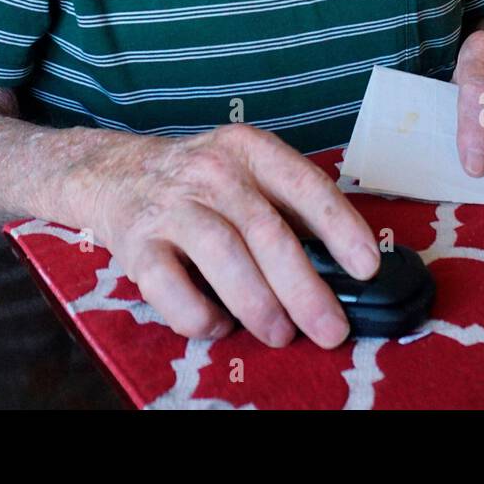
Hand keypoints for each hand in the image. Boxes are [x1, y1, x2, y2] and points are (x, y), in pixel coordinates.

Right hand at [87, 123, 378, 348]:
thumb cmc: (201, 182)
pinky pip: (169, 285)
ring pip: (222, 254)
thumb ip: (288, 209)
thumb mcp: (247, 173)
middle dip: (303, 287)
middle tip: (331, 329)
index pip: (303, 184)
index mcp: (248, 149)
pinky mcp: (137, 243)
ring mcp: (171, 205)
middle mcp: (211, 171)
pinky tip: (220, 325)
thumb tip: (344, 269)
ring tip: (282, 333)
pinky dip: (199, 313)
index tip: (365, 267)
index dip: (339, 225)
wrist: (117, 173)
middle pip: (265, 229)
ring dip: (258, 303)